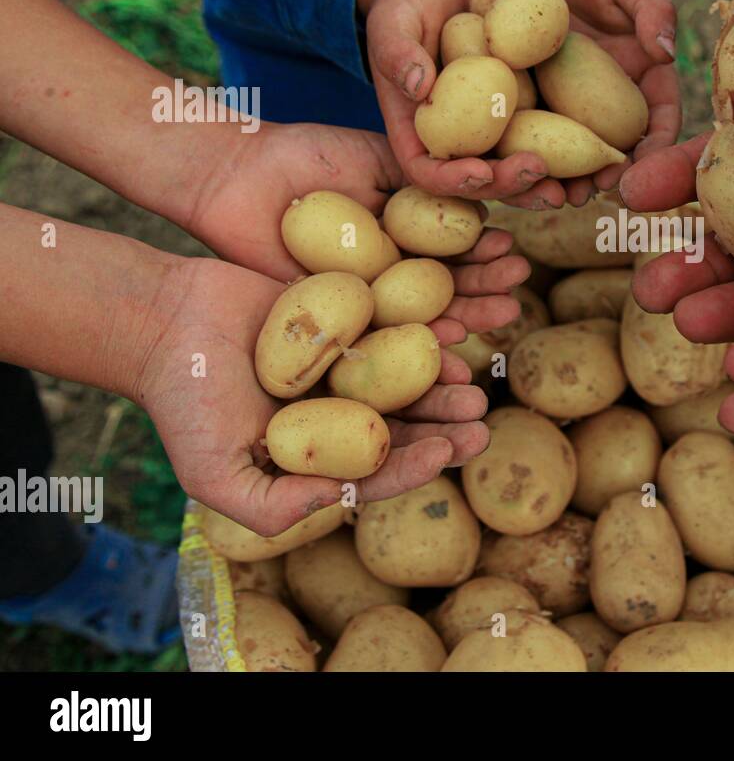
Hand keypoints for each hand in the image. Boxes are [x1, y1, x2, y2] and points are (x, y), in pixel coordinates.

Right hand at [139, 256, 492, 535]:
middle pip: (405, 427)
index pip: (374, 472)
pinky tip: (451, 336)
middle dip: (445, 428)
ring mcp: (345, 366)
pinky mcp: (347, 319)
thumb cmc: (182, 402)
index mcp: (316, 457)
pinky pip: (394, 329)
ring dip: (444, 386)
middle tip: (480, 423)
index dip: (412, 467)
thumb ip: (271, 505)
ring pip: (408, 381)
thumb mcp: (213, 473)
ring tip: (474, 384)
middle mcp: (338, 415)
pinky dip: (423, 334)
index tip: (443, 454)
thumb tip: (339, 505)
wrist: (163, 321)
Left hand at [184, 118, 529, 341]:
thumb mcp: (376, 155)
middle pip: (447, 289)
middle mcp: (387, 272)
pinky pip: (381, 340)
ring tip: (503, 315)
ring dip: (468, 319)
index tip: (515, 249)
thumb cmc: (303, 158)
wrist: (236, 177)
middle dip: (487, 290)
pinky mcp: (334, 324)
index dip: (485, 253)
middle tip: (519, 288)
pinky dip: (417, 345)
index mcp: (400, 236)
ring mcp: (362, 300)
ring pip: (422, 318)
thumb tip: (483, 198)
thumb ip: (425, 177)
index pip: (453, 251)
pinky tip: (453, 344)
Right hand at [358, 0, 559, 206]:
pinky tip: (593, 157)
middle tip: (539, 174)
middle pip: (478, 182)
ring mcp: (489, 133)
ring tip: (572, 188)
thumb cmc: (408, 5)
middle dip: (509, 186)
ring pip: (513, 171)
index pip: (426, 170)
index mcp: (416, 131)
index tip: (480, 171)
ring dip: (541, 184)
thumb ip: (396, 51)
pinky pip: (541, 141)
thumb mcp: (393, 21)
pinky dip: (566, 155)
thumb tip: (418, 86)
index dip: (451, 179)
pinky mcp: (520, 117)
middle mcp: (454, 141)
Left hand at [498, 0, 681, 205]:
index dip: (656, 147)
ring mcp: (563, 106)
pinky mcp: (524, 103)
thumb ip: (651, 6)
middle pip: (614, 150)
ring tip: (557, 196)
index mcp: (641, 75)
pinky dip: (522, 157)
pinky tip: (511, 171)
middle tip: (598, 191)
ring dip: (565, 179)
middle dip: (609, 177)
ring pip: (570, 153)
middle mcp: (604, 100)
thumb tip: (667, 52)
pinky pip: (526, 136)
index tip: (644, 165)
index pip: (658, 118)